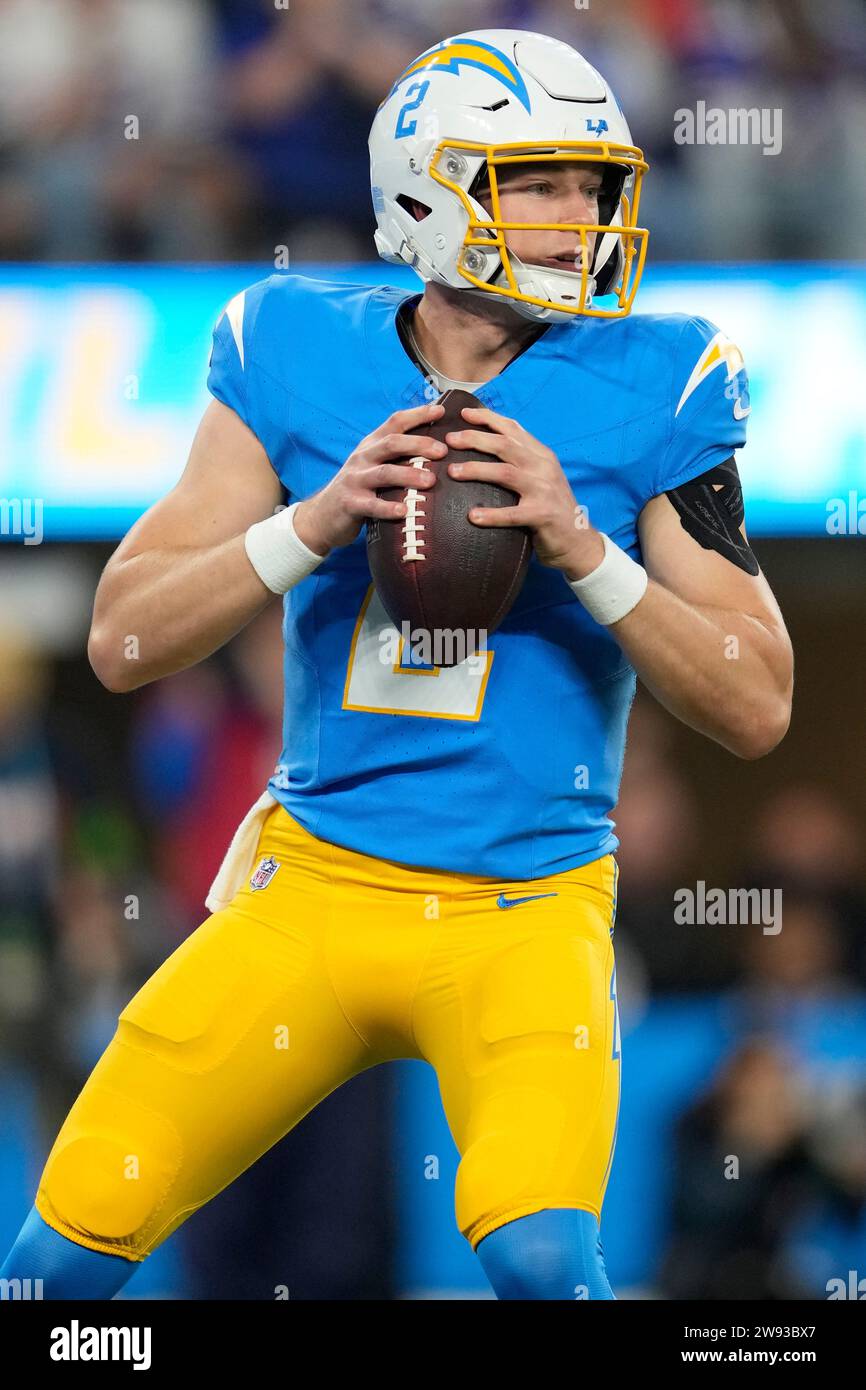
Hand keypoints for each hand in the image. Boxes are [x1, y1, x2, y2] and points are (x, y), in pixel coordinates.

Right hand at [293, 402, 445, 553]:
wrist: (322, 515)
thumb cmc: (358, 489)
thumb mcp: (373, 465)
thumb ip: (396, 455)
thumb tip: (433, 446)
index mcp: (371, 445)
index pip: (394, 422)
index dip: (417, 414)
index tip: (441, 411)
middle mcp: (362, 457)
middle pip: (392, 443)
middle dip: (419, 444)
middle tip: (443, 451)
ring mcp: (355, 480)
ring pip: (384, 473)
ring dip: (408, 475)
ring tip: (430, 481)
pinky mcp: (350, 503)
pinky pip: (371, 505)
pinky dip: (388, 508)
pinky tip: (404, 511)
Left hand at [444, 406, 604, 578]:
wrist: (578, 541)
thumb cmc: (551, 508)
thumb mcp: (540, 477)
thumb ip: (520, 462)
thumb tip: (484, 449)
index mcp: (542, 455)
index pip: (513, 429)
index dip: (487, 418)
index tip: (463, 413)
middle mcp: (543, 467)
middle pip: (505, 445)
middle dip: (475, 439)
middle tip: (449, 440)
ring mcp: (544, 490)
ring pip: (505, 472)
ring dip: (476, 469)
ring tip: (452, 472)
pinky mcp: (543, 515)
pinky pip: (512, 514)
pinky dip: (491, 515)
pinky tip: (472, 516)